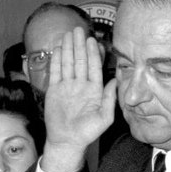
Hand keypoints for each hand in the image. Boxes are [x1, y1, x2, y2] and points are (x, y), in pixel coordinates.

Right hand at [41, 27, 116, 171]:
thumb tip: (116, 80)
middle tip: (78, 29)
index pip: (93, 67)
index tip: (92, 40)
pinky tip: (59, 48)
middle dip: (79, 45)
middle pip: (80, 60)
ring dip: (68, 48)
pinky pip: (56, 71)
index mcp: (94, 89)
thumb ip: (110, 99)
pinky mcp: (54, 89)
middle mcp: (81, 85)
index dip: (93, 53)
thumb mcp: (104, 118)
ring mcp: (67, 86)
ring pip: (68, 63)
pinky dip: (57, 59)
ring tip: (68, 34)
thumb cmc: (87, 133)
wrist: (66, 141)